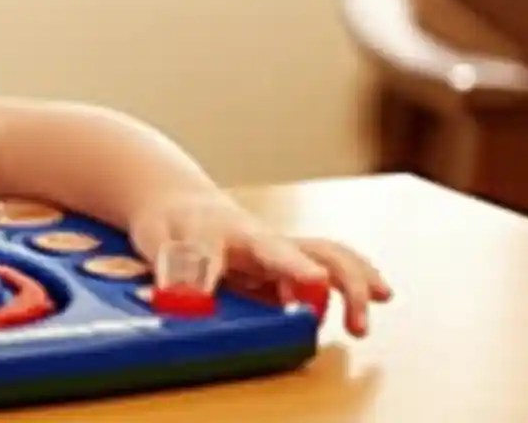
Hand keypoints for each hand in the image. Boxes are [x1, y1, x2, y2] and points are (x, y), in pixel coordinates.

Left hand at [127, 192, 391, 335]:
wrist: (178, 204)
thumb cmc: (171, 221)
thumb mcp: (161, 241)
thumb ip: (178, 269)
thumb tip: (189, 301)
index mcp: (238, 233)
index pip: (270, 251)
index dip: (292, 269)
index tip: (317, 283)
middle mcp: (268, 241)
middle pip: (320, 253)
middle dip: (347, 284)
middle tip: (358, 323)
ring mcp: (279, 254)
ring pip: (331, 258)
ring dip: (356, 284)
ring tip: (365, 322)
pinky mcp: (282, 268)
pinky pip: (323, 272)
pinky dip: (347, 287)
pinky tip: (359, 307)